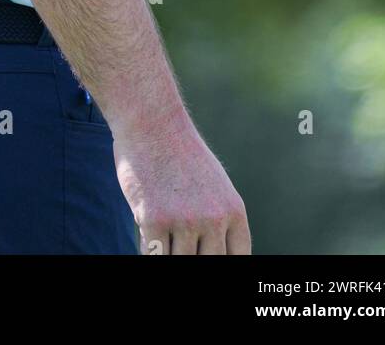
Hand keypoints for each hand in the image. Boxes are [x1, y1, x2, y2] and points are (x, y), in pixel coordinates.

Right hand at [112, 112, 250, 254]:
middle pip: (208, 264)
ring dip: (169, 250)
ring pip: (179, 262)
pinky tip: (148, 233)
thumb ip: (220, 217)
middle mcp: (213, 218)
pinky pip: (153, 255)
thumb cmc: (178, 153)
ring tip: (164, 232)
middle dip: (193, 256)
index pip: (236, 258)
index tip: (204, 253)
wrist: (151, 121)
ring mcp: (184, 220)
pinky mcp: (154, 219)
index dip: (220, 261)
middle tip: (182, 242)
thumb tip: (218, 250)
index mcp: (233, 210)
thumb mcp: (214, 182)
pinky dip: (150, 250)